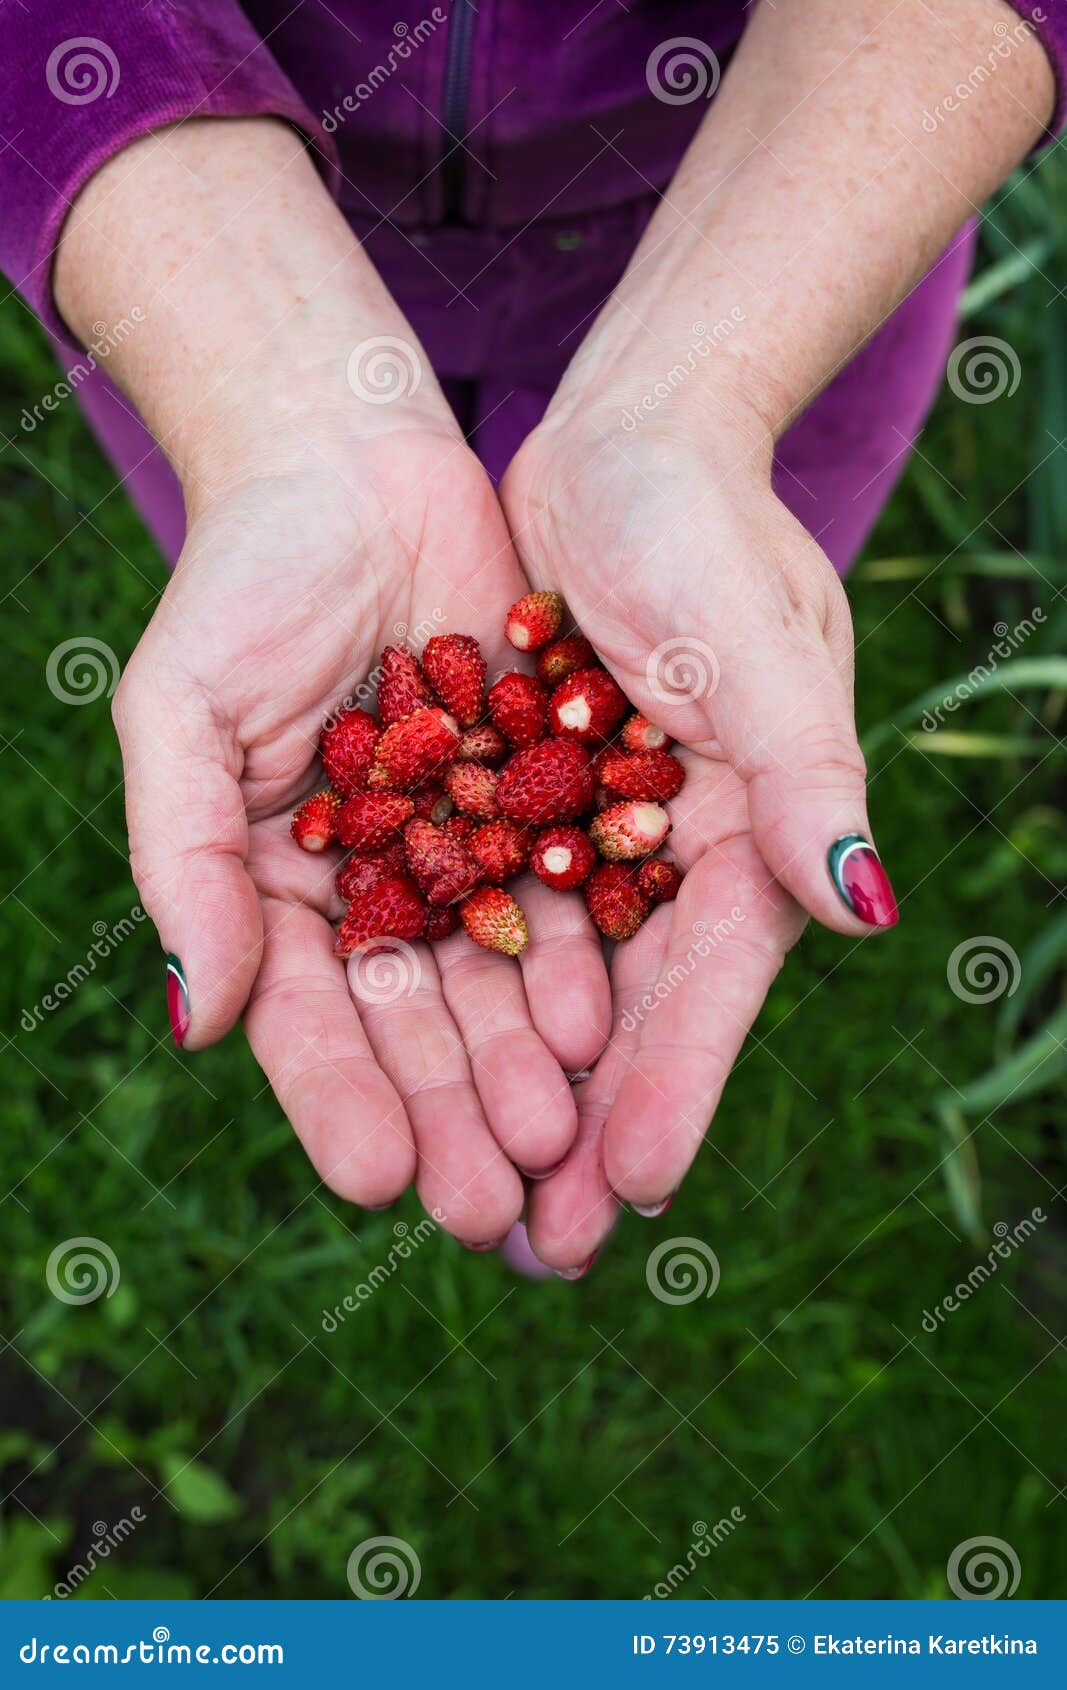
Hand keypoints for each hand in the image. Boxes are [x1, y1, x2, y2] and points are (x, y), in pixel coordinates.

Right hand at [113, 404, 609, 1244]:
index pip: (306, 1017)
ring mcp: (459, 852)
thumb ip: (188, 865)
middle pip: (413, 1024)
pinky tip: (601, 1028)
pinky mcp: (538, 802)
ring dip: (524, 1067)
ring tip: (557, 1143)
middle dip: (448, 1114)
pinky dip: (580, 964)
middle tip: (492, 1208)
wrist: (352, 464)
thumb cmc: (240, 581)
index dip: (339, 1100)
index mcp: (275, 889)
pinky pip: (563, 896)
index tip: (377, 1181)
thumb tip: (194, 1017)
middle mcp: (372, 888)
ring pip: (495, 983)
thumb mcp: (182, 716)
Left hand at [501, 400, 894, 1269]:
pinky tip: (419, 1057)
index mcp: (758, 830)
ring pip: (560, 984)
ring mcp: (605, 833)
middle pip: (635, 1010)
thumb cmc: (702, 524)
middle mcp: (684, 851)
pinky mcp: (534, 799)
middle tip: (536, 1245)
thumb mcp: (755, 641)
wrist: (625, 439)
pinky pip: (496, 912)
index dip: (676, 1084)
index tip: (630, 1188)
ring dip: (516, 1083)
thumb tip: (866, 905)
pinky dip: (465, 987)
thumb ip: (808, 770)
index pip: (717, 981)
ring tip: (470, 1189)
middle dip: (587, 1125)